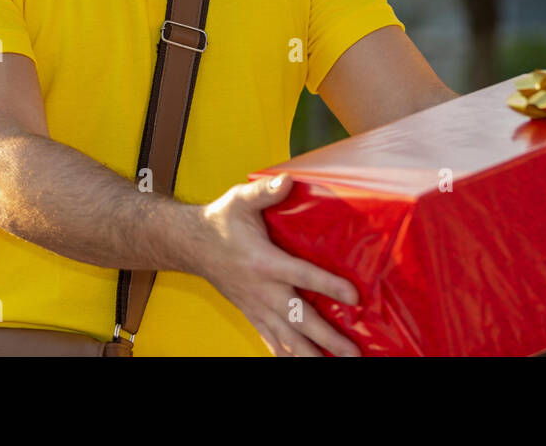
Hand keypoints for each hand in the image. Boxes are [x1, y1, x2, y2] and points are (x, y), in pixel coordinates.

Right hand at [200, 173, 361, 356]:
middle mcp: (262, 290)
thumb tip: (287, 180)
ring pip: (287, 338)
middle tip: (353, 353)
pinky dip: (286, 354)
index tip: (355, 298)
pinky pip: (270, 340)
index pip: (303, 276)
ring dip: (311, 355)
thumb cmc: (221, 220)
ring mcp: (256, 306)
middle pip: (300, 319)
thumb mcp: (241, 199)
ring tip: (335, 365)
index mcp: (265, 262)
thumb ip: (265, 191)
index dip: (330, 287)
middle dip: (328, 338)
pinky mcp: (251, 313)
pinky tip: (302, 363)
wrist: (190, 244)